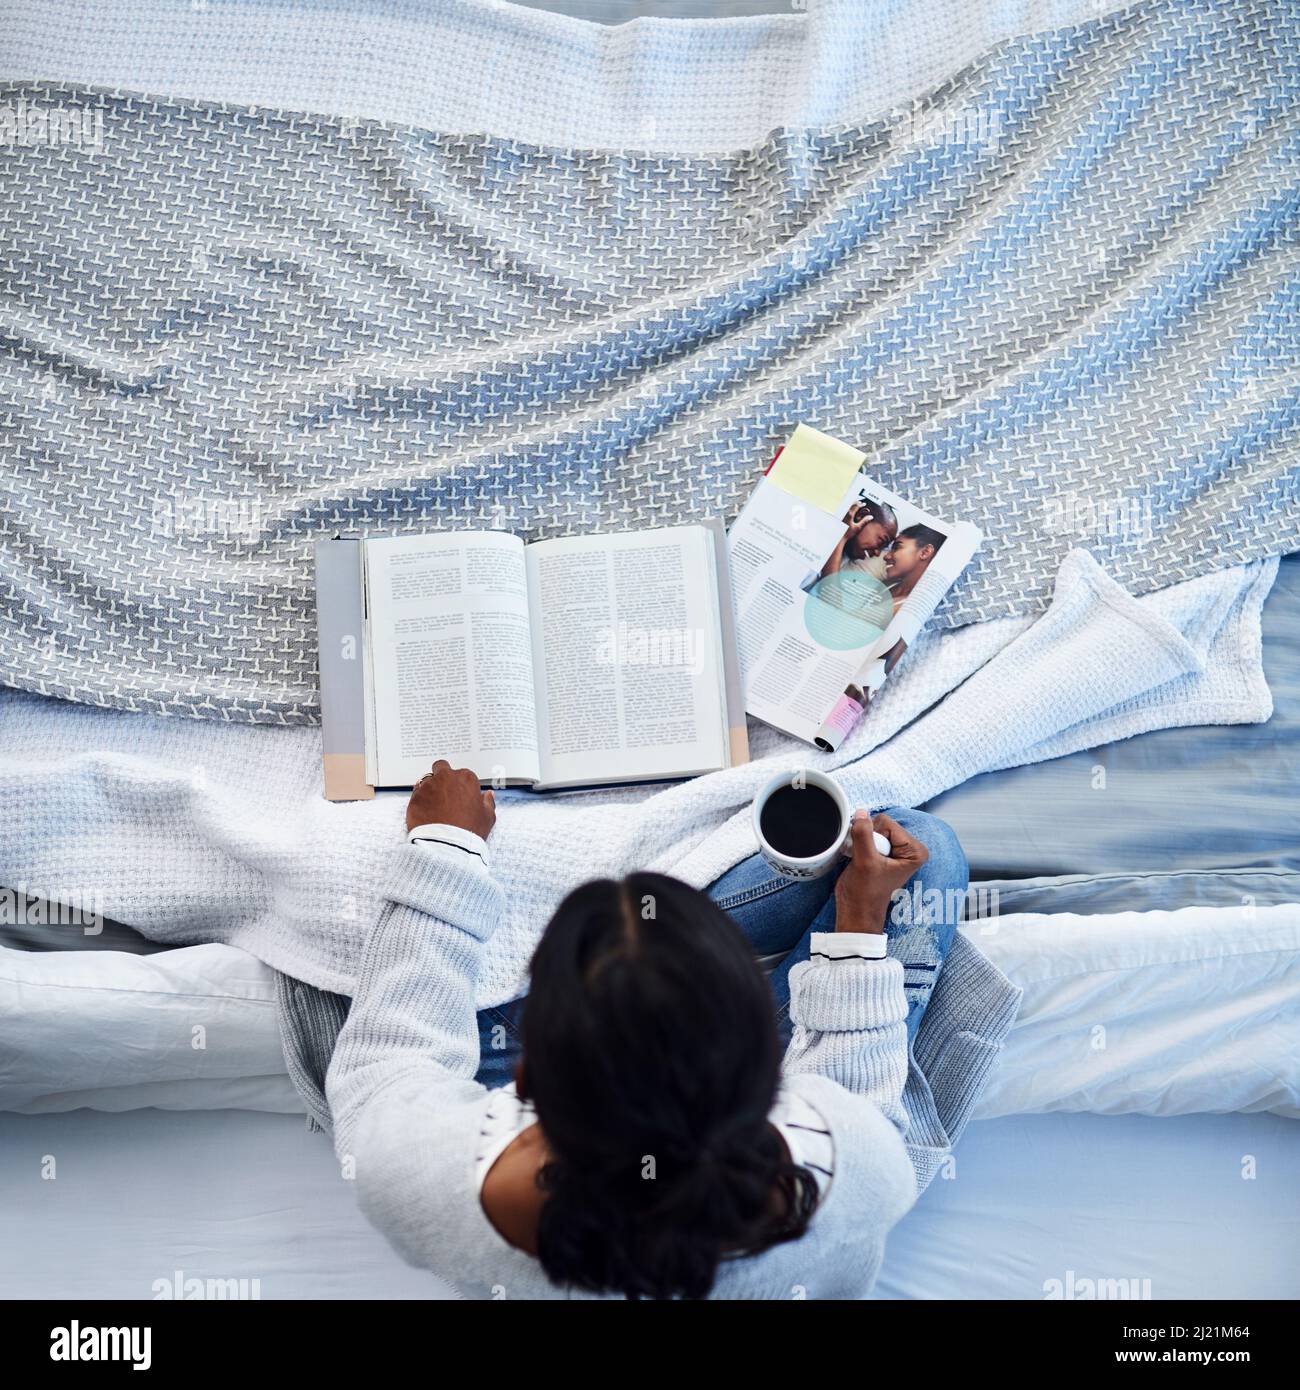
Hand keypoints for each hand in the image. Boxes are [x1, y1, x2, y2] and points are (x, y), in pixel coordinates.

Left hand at [406, 760, 496, 838]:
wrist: (446, 845)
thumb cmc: (468, 830)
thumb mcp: (487, 817)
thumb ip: (488, 802)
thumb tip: (488, 795)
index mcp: (465, 778)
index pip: (463, 774)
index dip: (462, 785)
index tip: (462, 796)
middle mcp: (445, 778)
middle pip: (441, 767)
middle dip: (442, 776)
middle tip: (445, 792)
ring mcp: (428, 786)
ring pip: (427, 780)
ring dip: (430, 788)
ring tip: (435, 805)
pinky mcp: (414, 798)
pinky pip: (416, 794)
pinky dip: (420, 800)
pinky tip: (426, 812)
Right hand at [834, 811, 927, 932]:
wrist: (856, 910)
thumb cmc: (866, 894)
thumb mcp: (865, 861)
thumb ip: (864, 834)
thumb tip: (861, 813)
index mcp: (915, 851)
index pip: (887, 823)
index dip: (874, 838)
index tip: (871, 857)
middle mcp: (908, 848)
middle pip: (880, 824)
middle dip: (868, 840)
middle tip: (866, 860)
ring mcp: (895, 850)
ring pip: (871, 828)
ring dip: (861, 842)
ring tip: (863, 862)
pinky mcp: (883, 852)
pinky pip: (867, 835)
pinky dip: (859, 844)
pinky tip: (859, 859)